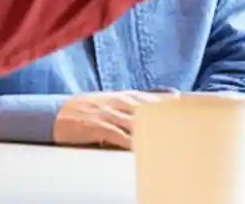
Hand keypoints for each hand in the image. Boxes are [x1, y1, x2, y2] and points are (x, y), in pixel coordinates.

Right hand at [53, 90, 175, 147]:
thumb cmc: (88, 110)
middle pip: (149, 109)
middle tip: (183, 128)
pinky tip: (139, 148)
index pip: (154, 99)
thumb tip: (164, 99)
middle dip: (165, 118)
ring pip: (135, 122)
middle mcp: (119, 102)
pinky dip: (129, 141)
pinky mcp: (97, 126)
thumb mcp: (112, 101)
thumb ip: (135, 102)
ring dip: (150, 131)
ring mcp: (108, 113)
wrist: (56, 114)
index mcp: (124, 96)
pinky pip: (117, 134)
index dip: (171, 106)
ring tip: (167, 140)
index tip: (188, 112)